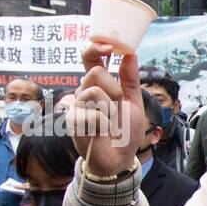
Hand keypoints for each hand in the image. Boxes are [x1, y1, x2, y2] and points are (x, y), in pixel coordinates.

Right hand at [71, 43, 145, 174]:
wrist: (120, 159)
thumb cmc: (126, 132)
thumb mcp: (133, 103)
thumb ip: (130, 80)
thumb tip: (130, 54)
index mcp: (99, 86)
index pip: (90, 60)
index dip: (96, 49)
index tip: (108, 46)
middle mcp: (84, 92)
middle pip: (95, 73)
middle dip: (113, 90)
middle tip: (117, 108)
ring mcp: (77, 106)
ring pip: (94, 93)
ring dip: (110, 110)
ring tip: (111, 124)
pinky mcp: (73, 122)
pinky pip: (92, 113)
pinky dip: (104, 124)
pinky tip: (102, 133)